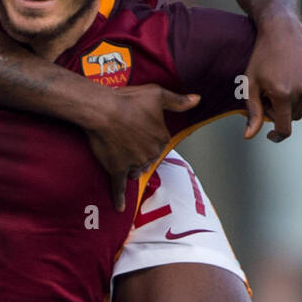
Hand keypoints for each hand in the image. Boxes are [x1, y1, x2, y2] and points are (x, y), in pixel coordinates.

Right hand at [84, 85, 199, 212]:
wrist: (104, 110)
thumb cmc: (129, 100)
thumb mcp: (157, 95)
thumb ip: (178, 100)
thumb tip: (197, 99)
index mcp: (161, 137)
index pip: (160, 141)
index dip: (150, 133)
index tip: (141, 127)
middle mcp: (150, 153)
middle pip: (149, 157)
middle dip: (141, 150)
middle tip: (130, 138)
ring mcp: (134, 163)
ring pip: (136, 169)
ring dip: (132, 166)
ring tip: (124, 157)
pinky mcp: (116, 169)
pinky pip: (119, 187)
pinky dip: (119, 198)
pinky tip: (120, 207)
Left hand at [242, 17, 301, 141]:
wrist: (282, 31)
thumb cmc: (263, 57)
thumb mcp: (251, 83)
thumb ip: (253, 112)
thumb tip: (249, 136)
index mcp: (283, 94)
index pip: (285, 128)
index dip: (277, 135)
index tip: (272, 135)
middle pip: (294, 117)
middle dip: (283, 110)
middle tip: (273, 93)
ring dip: (296, 103)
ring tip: (286, 84)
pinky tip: (298, 77)